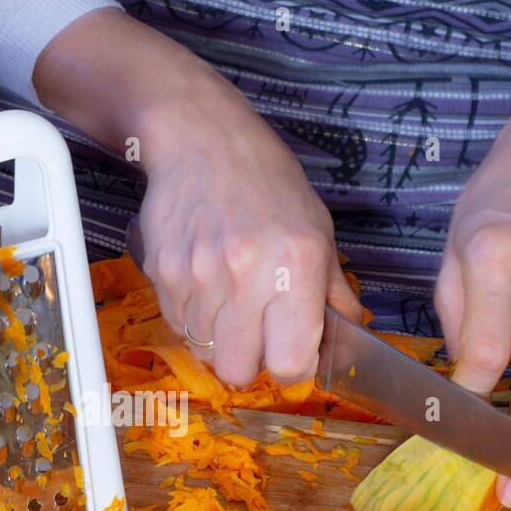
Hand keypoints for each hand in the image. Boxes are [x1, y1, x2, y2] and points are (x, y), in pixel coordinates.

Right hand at [138, 100, 359, 386]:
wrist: (201, 138)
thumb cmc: (267, 183)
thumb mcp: (318, 231)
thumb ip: (333, 294)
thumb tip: (347, 346)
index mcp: (298, 264)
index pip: (291, 363)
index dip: (293, 367)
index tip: (293, 351)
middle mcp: (248, 273)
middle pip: (238, 372)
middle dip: (249, 362)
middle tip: (257, 333)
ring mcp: (199, 275)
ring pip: (204, 351)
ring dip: (219, 336)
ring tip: (229, 294)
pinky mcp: (163, 272)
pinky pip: (177, 324)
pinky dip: (193, 315)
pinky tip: (205, 280)